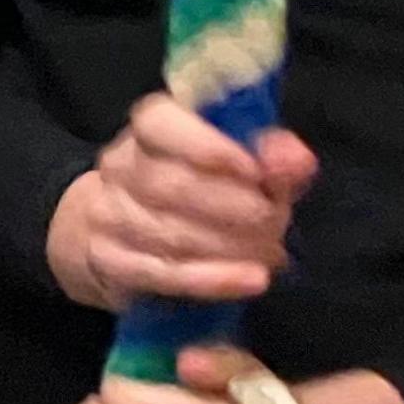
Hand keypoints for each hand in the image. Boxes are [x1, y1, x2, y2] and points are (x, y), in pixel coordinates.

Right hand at [47, 95, 316, 309]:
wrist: (124, 236)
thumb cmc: (200, 191)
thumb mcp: (245, 168)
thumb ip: (274, 160)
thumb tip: (295, 160)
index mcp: (150, 130)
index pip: (158, 123)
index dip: (205, 146)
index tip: (253, 170)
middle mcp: (119, 167)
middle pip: (171, 186)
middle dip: (234, 207)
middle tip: (274, 222)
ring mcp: (108, 215)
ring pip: (170, 233)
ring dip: (230, 246)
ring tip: (269, 253)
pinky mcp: (110, 262)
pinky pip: (164, 273)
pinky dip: (214, 278)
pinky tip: (251, 280)